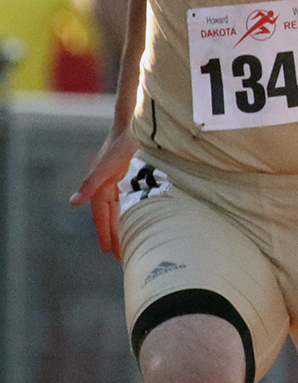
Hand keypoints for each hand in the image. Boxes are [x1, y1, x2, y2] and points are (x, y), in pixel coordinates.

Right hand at [72, 131, 138, 258]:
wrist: (137, 126)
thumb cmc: (122, 143)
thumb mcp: (107, 165)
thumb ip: (91, 183)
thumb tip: (73, 203)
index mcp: (102, 185)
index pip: (102, 215)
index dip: (104, 232)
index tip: (106, 250)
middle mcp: (110, 185)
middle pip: (112, 216)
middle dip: (114, 235)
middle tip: (117, 256)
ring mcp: (122, 181)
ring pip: (122, 210)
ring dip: (123, 226)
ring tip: (127, 245)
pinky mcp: (133, 177)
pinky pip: (131, 201)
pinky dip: (133, 213)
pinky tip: (139, 222)